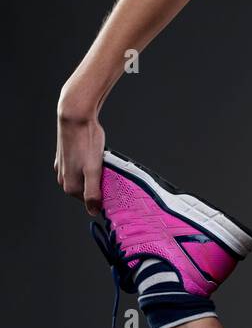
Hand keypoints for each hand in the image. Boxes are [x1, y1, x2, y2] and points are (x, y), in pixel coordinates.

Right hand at [55, 94, 105, 216]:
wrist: (75, 116)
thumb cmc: (86, 141)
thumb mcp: (93, 170)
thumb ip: (92, 193)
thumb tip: (93, 211)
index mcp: (69, 185)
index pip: (90, 202)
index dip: (103, 196)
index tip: (113, 186)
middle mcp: (63, 178)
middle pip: (86, 190)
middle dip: (99, 184)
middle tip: (109, 172)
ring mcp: (62, 166)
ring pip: (83, 177)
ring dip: (94, 173)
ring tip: (101, 161)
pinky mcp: (65, 156)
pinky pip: (80, 166)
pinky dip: (89, 164)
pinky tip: (94, 154)